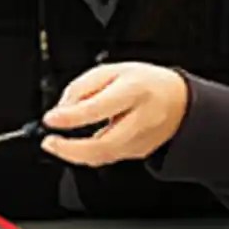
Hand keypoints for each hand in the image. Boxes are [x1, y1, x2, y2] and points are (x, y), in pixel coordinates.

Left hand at [41, 62, 188, 166]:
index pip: (99, 108)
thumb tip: (61, 110)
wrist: (180, 101)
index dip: (71, 117)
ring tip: (56, 145)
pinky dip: (88, 154)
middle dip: (71, 148)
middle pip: (104, 144)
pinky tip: (76, 146)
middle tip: (49, 142)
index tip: (50, 119)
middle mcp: (142, 118)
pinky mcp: (140, 153)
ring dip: (75, 155)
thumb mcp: (111, 71)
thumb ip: (82, 88)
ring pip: (105, 156)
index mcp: (135, 90)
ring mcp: (143, 140)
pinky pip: (109, 157)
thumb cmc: (143, 83)